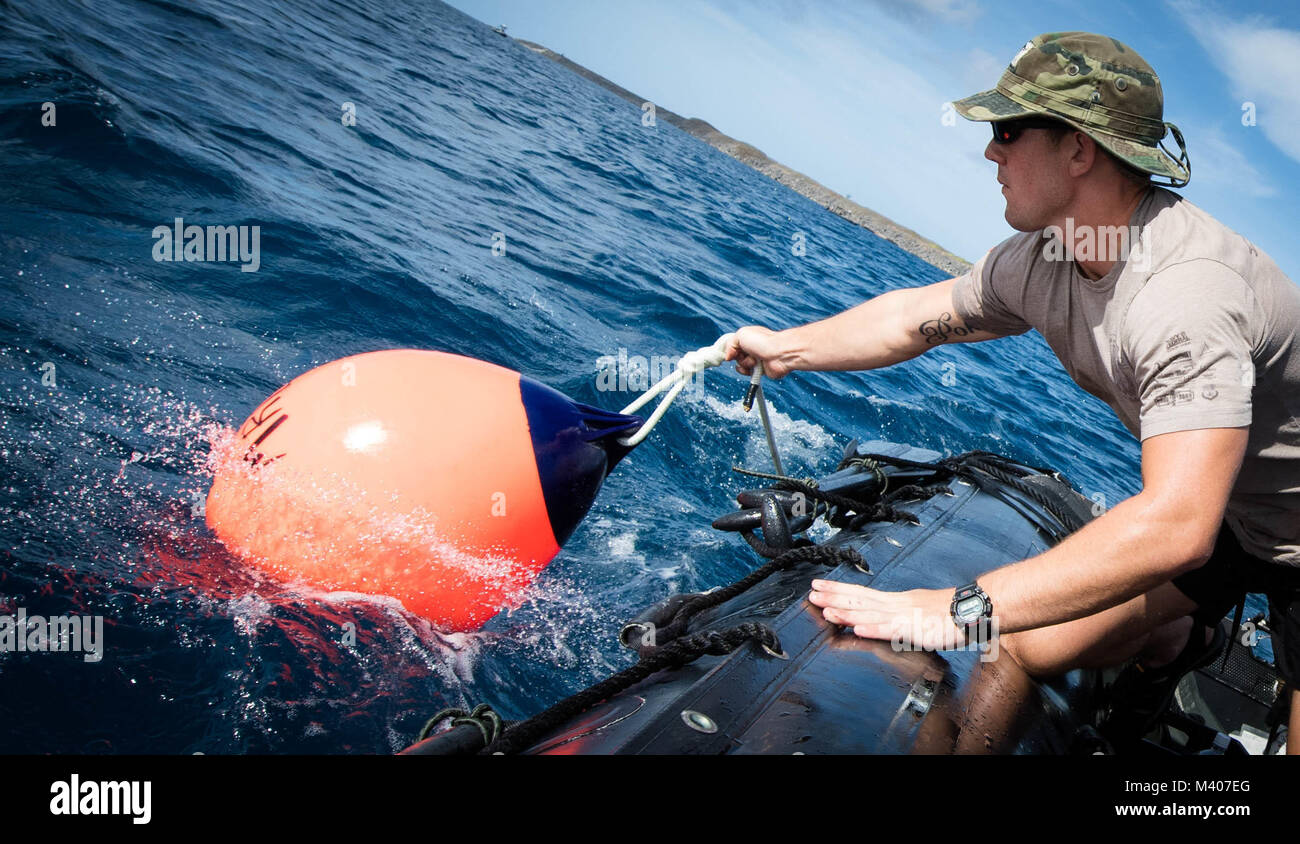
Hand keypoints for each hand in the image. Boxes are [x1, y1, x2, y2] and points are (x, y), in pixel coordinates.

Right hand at [724, 325, 793, 378]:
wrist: (779, 354)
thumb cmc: (764, 342)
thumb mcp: (741, 335)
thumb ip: (730, 344)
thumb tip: (727, 356)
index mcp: (748, 338)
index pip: (734, 344)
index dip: (731, 349)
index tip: (729, 353)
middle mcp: (752, 348)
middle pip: (736, 356)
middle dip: (738, 356)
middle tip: (745, 353)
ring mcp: (756, 359)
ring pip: (741, 365)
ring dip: (744, 364)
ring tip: (754, 360)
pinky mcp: (760, 369)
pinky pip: (748, 373)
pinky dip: (748, 372)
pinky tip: (754, 367)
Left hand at [808, 580, 966, 650]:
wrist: (975, 608)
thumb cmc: (950, 612)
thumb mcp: (918, 610)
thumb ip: (899, 615)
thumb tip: (880, 618)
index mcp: (896, 600)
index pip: (862, 593)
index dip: (839, 589)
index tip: (820, 585)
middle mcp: (896, 604)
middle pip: (860, 599)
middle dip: (834, 596)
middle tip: (811, 592)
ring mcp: (905, 616)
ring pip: (871, 613)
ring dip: (847, 612)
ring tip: (825, 610)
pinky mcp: (916, 629)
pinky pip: (892, 630)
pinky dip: (874, 629)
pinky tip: (858, 629)